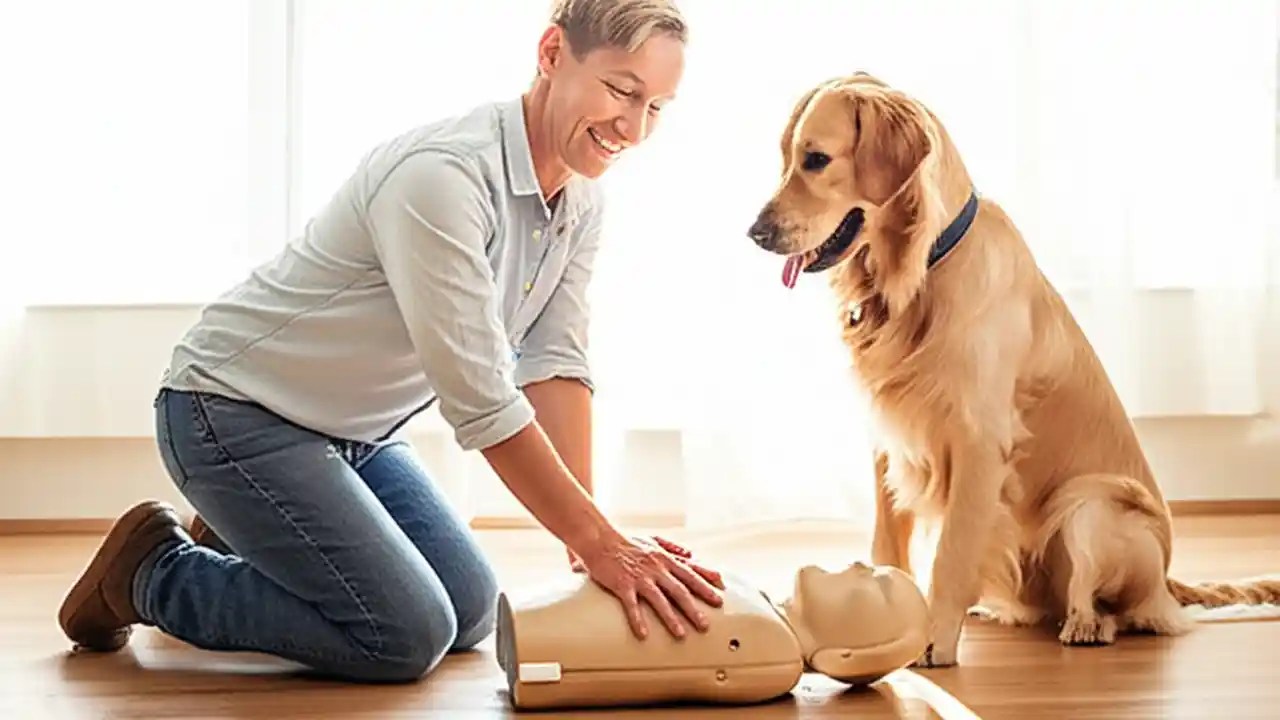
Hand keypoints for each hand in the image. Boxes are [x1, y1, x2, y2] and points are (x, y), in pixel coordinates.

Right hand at [575, 533, 725, 639]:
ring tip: (681, 634)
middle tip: (706, 624)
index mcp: (665, 558)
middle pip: (680, 590)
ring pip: (659, 599)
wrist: (600, 539)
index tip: (721, 595)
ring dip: (671, 618)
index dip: (706, 584)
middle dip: (694, 608)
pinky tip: (643, 634)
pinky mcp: (622, 584)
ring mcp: (640, 577)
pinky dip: (637, 620)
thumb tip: (691, 554)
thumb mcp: (654, 540)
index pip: (690, 572)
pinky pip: (631, 605)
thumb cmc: (627, 541)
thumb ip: (673, 547)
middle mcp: (656, 568)